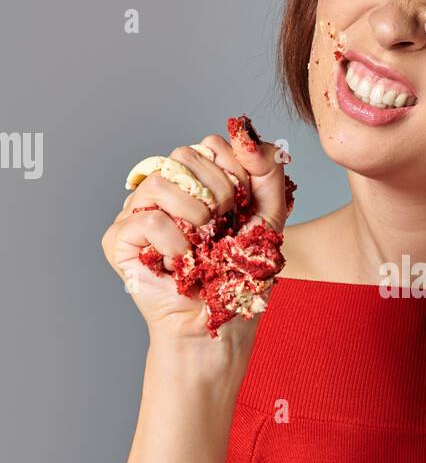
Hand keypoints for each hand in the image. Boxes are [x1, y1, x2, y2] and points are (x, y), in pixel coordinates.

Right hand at [102, 128, 287, 343]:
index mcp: (195, 182)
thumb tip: (247, 134)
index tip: (242, 206)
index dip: (234, 170)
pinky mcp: (119, 240)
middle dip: (218, 193)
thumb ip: (267, 173)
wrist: (219, 328)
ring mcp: (137, 212)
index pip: (210, 144)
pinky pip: (147, 219)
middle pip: (183, 154)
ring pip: (161, 181)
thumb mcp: (268, 220)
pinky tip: (181, 263)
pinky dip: (174, 243)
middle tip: (223, 229)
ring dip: (195, 217)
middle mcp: (163, 192)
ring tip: (202, 245)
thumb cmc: (239, 279)